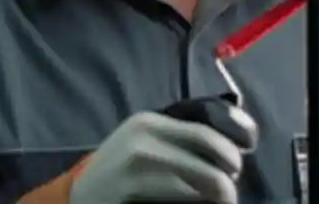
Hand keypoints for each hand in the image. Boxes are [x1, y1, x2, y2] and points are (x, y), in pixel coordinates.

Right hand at [69, 103, 257, 203]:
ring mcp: (137, 175)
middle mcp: (143, 145)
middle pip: (209, 171)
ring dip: (212, 202)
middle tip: (227, 195)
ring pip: (197, 193)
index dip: (230, 153)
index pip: (205, 135)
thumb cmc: (121, 165)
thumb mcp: (143, 138)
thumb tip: (234, 142)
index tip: (237, 167)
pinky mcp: (134, 198)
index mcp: (149, 122)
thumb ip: (179, 134)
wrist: (81, 194)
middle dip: (227, 187)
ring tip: (213, 203)